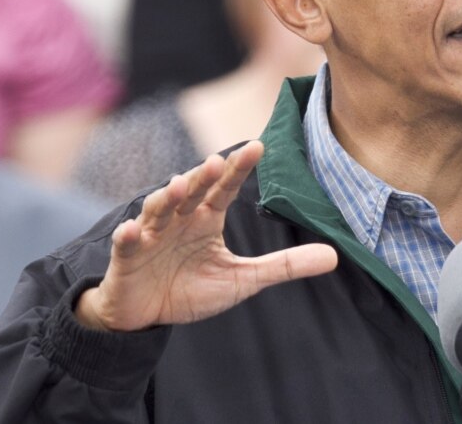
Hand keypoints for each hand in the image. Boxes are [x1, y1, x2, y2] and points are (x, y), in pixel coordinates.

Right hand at [75, 141, 337, 331]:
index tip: (258, 145)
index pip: (225, 189)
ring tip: (178, 186)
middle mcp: (179, 220)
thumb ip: (285, 265)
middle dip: (202, 177)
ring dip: (166, 198)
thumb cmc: (192, 289)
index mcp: (206, 219)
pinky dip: (128, 237)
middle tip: (217, 161)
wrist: (146, 315)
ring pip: (158, 211)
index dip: (239, 169)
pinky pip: (126, 245)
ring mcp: (150, 236)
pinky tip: (131, 231)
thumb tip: (335, 256)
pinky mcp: (126, 258)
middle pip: (192, 193)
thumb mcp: (243, 280)